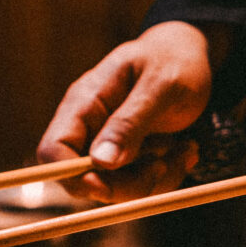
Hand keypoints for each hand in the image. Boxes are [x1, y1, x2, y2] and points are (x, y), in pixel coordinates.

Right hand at [37, 21, 218, 201]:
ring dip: (155, 180)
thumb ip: (130, 121)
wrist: (193, 57)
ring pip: (117, 189)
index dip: (72, 176)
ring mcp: (109, 145)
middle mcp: (90, 128)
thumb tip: (100, 161)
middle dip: (126, 185)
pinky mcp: (130, 158)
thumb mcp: (161, 85)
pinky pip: (140, 185)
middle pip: (84, 180)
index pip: (53, 151)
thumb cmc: (175, 61)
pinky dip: (167, 175)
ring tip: (187, 148)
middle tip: (164, 165)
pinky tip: (186, 149)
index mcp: (85, 103)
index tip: (109, 184)